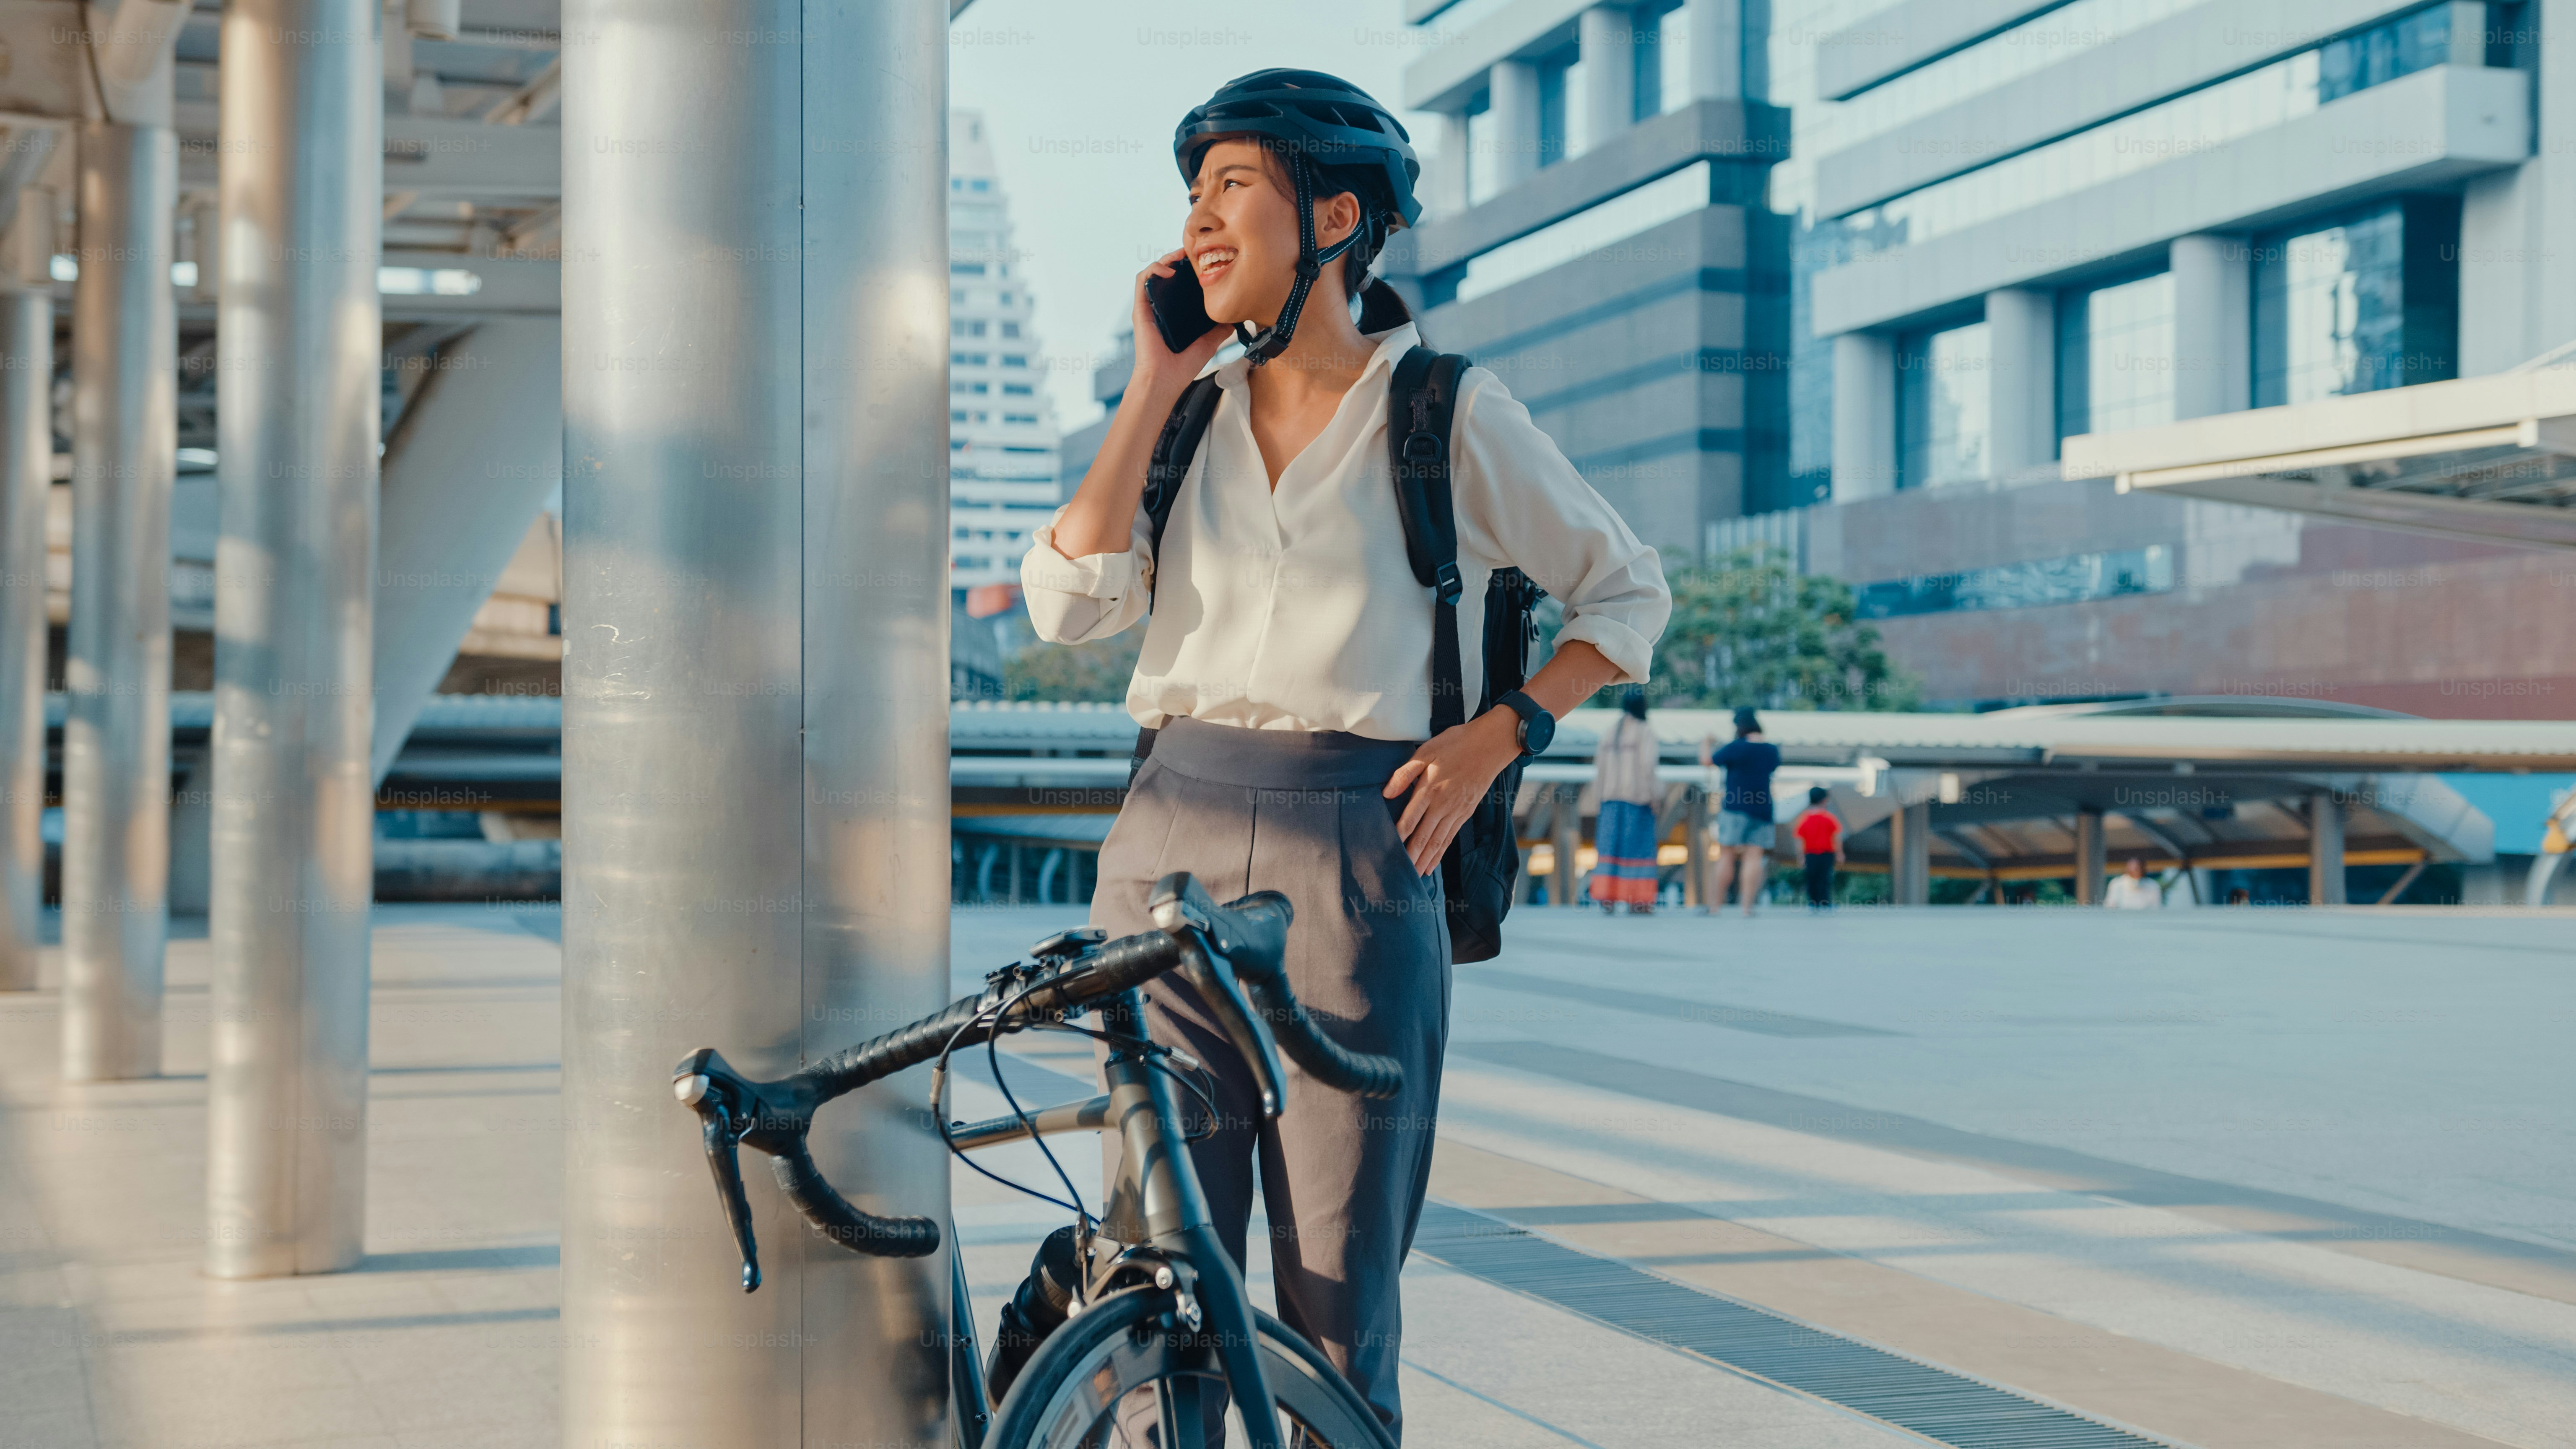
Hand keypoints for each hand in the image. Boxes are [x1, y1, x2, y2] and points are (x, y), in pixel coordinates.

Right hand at [1129, 249, 1229, 397]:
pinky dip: (1154, 269)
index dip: (1189, 268)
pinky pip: (1142, 281)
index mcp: (1173, 313)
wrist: (1165, 381)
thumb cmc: (1182, 367)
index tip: (1204, 260)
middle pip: (1166, 273)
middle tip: (1195, 251)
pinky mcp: (1140, 309)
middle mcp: (1160, 307)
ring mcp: (1148, 307)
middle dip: (1179, 258)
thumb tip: (1235, 318)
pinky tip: (1170, 270)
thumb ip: (1220, 330)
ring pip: (1153, 272)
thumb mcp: (1209, 344)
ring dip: (1166, 258)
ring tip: (1181, 255)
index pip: (1179, 283)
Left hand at [1382, 710, 1521, 876]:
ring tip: (1414, 875)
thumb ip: (1405, 774)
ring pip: (1437, 841)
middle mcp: (1442, 805)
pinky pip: (1450, 837)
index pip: (1409, 820)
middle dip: (1410, 857)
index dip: (1397, 837)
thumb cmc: (1455, 744)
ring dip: (1425, 859)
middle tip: (1398, 874)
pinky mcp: (1466, 813)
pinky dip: (1440, 852)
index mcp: (1429, 789)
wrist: (1490, 745)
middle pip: (1423, 837)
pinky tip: (1433, 863)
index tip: (1385, 850)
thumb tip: (1386, 793)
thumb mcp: (1426, 751)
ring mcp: (1456, 811)